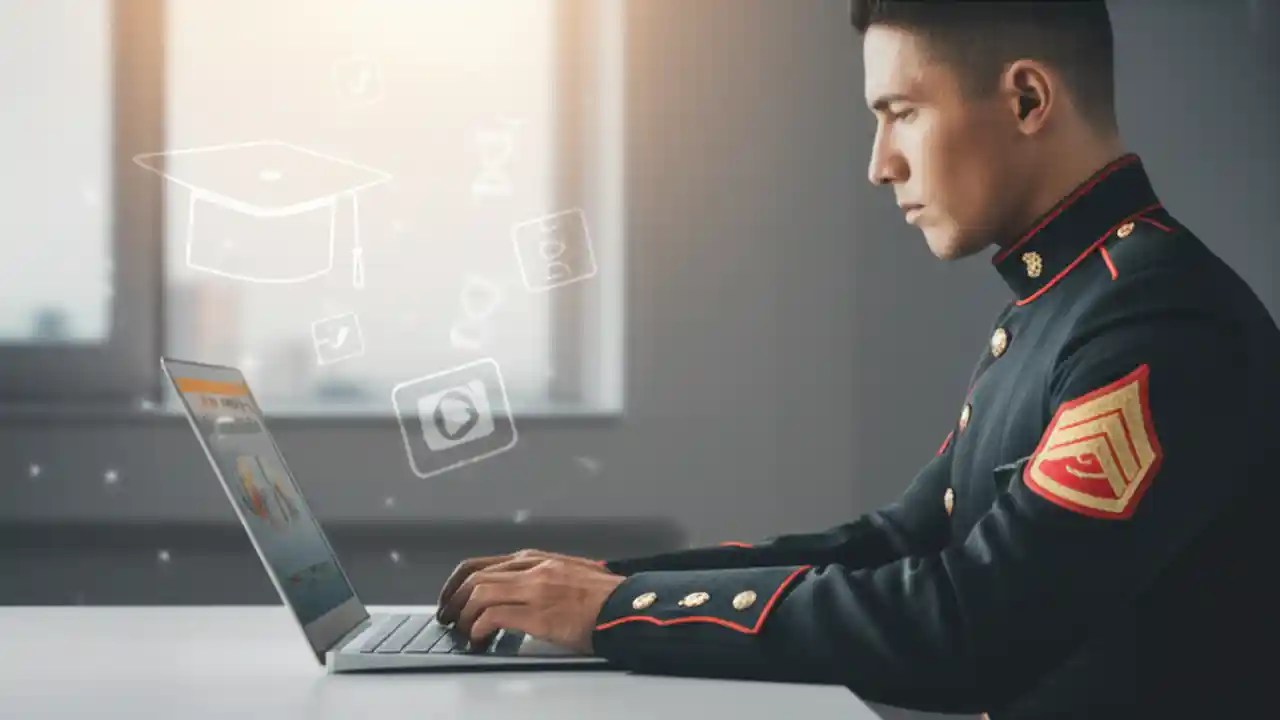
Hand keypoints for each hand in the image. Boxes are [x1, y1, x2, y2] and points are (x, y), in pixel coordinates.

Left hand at [438, 551, 625, 653]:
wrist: (628, 607)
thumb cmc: (605, 596)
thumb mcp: (569, 573)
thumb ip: (543, 575)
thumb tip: (522, 591)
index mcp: (536, 559)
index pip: (481, 564)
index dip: (456, 583)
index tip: (449, 599)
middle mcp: (531, 568)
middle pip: (474, 577)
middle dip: (454, 600)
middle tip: (448, 619)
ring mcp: (534, 590)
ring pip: (479, 593)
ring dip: (464, 616)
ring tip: (464, 633)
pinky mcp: (538, 614)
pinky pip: (493, 616)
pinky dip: (479, 629)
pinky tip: (480, 639)